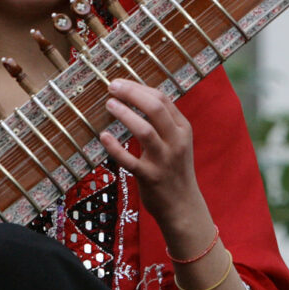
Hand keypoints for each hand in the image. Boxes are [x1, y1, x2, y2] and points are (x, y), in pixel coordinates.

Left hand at [99, 79, 204, 230]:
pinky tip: (104, 136)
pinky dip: (115, 148)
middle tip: (112, 87)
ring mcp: (164, 160)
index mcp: (183, 129)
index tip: (120, 83)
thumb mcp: (178, 142)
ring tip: (109, 104)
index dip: (138, 88)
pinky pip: (130, 161)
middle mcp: (176, 142)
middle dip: (132, 93)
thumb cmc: (175, 169)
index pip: (162, 99)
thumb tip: (137, 96)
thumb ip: (164, 122)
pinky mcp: (150, 178)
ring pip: (145, 131)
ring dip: (125, 115)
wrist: (184, 206)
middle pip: (155, 108)